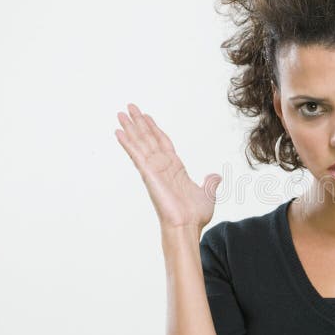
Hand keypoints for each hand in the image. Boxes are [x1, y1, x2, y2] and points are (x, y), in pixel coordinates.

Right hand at [114, 103, 221, 230]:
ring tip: (121, 113)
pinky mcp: (148, 175)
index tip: (147, 117)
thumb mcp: (207, 194)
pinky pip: (137, 155)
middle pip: (149, 139)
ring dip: (131, 128)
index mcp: (175, 168)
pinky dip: (128, 143)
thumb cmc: (195, 215)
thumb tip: (215, 177)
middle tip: (129, 108)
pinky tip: (119, 132)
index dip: (154, 129)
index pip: (163, 143)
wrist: (188, 226)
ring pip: (141, 143)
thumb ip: (209, 183)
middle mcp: (162, 167)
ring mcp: (154, 170)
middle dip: (139, 123)